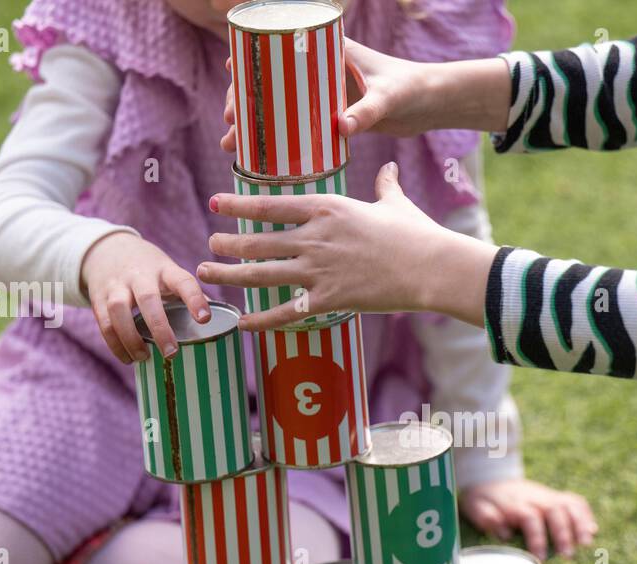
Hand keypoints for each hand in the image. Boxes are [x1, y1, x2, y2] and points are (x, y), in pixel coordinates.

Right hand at [81, 232, 210, 362]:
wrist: (107, 250)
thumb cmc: (149, 270)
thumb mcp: (169, 273)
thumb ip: (188, 296)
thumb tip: (217, 323)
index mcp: (165, 269)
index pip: (182, 281)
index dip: (194, 299)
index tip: (204, 319)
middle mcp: (139, 275)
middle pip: (147, 298)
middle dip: (159, 327)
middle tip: (172, 353)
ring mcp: (116, 285)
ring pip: (118, 310)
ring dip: (131, 338)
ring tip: (144, 358)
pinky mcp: (98, 297)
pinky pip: (103, 323)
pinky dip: (115, 344)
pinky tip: (128, 359)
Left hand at [199, 163, 497, 328]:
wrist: (430, 267)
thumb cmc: (416, 233)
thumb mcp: (395, 204)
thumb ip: (385, 186)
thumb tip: (390, 167)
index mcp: (326, 208)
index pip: (270, 205)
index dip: (239, 205)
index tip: (216, 204)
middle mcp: (314, 238)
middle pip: (258, 241)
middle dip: (228, 244)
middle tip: (210, 245)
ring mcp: (318, 270)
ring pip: (261, 274)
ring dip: (229, 275)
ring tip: (206, 275)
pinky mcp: (328, 300)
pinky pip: (285, 311)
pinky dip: (261, 319)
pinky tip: (242, 322)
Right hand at [220, 42, 510, 150]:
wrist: (432, 103)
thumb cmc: (410, 89)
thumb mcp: (386, 98)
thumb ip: (367, 112)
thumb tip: (343, 128)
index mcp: (328, 52)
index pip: (279, 46)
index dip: (251, 57)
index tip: (230, 70)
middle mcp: (321, 71)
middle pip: (270, 82)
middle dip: (242, 101)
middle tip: (229, 123)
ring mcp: (324, 94)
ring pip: (279, 106)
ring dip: (255, 124)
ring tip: (234, 146)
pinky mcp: (333, 115)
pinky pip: (297, 124)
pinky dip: (278, 137)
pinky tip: (260, 156)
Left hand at [460, 479, 597, 560]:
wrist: (490, 476)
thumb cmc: (482, 499)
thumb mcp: (475, 506)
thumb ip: (485, 517)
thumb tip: (502, 531)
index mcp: (515, 504)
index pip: (530, 518)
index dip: (537, 538)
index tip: (541, 559)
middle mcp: (536, 499)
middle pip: (555, 511)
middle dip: (563, 533)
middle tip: (568, 556)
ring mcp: (548, 496)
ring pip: (569, 505)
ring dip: (580, 524)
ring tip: (588, 544)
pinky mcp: (556, 497)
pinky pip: (575, 502)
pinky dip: (586, 515)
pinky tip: (593, 531)